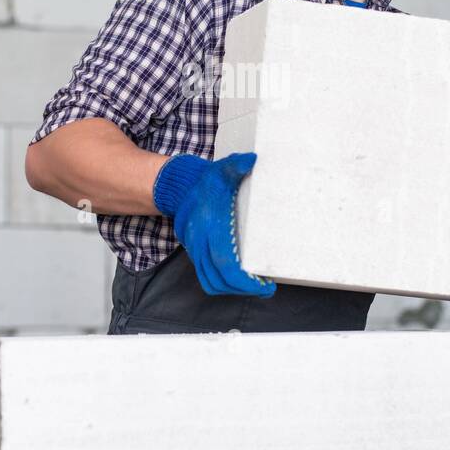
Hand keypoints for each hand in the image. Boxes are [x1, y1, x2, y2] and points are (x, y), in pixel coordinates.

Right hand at [152, 152, 276, 296]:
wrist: (182, 188)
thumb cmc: (208, 182)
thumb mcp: (223, 170)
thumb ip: (237, 165)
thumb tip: (252, 160)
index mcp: (211, 228)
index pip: (226, 265)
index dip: (245, 282)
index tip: (265, 285)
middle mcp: (201, 244)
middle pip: (220, 280)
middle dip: (245, 289)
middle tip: (266, 287)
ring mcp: (197, 251)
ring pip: (212, 283)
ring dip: (233, 290)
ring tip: (256, 286)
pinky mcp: (197, 254)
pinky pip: (207, 278)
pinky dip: (223, 285)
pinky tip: (239, 281)